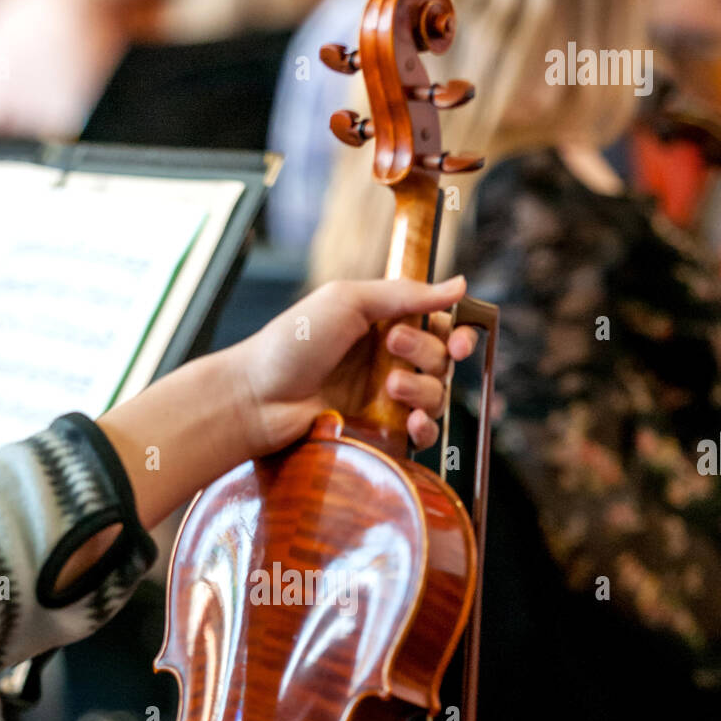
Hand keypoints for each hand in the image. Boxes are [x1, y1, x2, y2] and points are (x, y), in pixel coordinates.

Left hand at [233, 276, 476, 455]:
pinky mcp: (379, 431)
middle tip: (391, 347)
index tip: (459, 340)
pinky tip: (412, 423)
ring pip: (436, 396)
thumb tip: (461, 285)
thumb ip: (405, 294)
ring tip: (389, 387)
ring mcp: (385, 398)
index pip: (439, 327)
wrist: (259, 396)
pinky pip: (421, 435)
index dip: (458, 332)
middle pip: (441, 360)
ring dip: (423, 389)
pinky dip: (425, 429)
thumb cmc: (295, 341)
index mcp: (385, 324)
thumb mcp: (348, 301)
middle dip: (426, 353)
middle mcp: (390, 360)